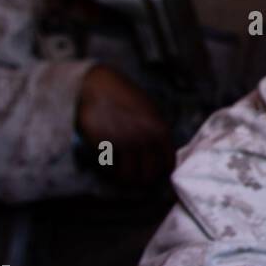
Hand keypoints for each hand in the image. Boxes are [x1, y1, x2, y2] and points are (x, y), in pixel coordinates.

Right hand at [75, 65, 174, 186]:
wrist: (98, 85)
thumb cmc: (125, 97)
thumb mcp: (150, 112)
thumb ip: (157, 133)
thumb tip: (160, 158)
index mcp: (160, 130)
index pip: (167, 164)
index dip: (161, 173)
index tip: (154, 175)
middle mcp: (144, 139)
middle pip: (147, 175)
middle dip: (142, 181)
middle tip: (135, 180)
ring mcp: (123, 143)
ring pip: (126, 176)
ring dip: (123, 178)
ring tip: (119, 175)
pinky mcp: (103, 145)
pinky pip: (108, 167)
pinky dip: (107, 170)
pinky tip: (106, 163)